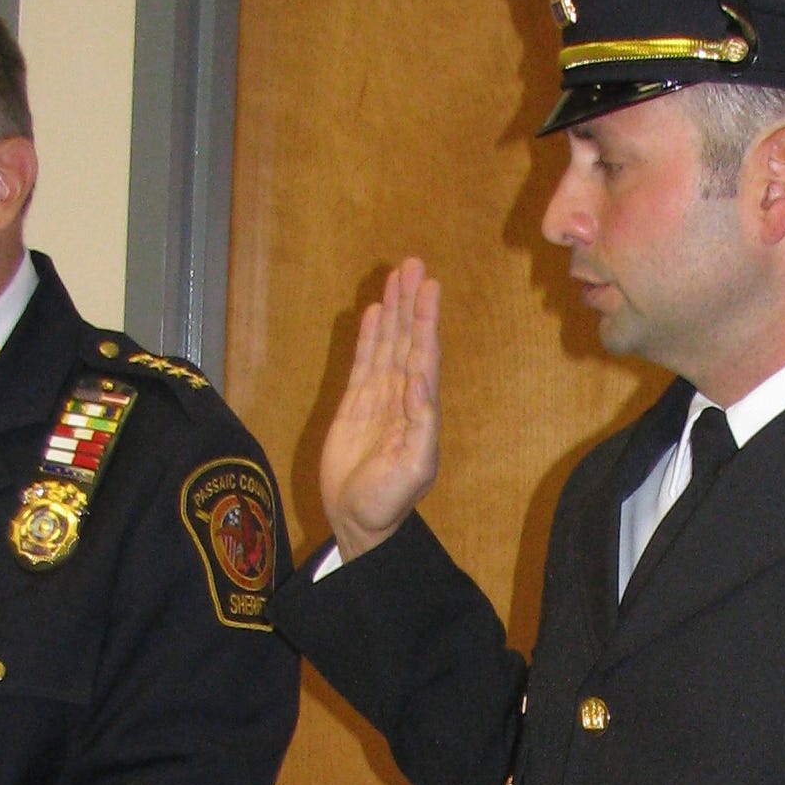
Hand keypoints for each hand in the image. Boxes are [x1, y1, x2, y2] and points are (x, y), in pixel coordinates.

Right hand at [318, 257, 441, 561]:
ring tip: (397, 275)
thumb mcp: (413, 467)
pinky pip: (363, 362)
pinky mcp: (354, 405)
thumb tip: (419, 381)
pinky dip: (369, 336)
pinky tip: (375, 311)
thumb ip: (421, 425)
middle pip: (407, 341)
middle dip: (412, 304)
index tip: (429, 289)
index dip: (426, 322)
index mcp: (421, 411)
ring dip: (393, 311)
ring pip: (386, 345)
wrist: (356, 520)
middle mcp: (402, 398)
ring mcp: (378, 399)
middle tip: (414, 265)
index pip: (424, 357)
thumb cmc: (387, 501)